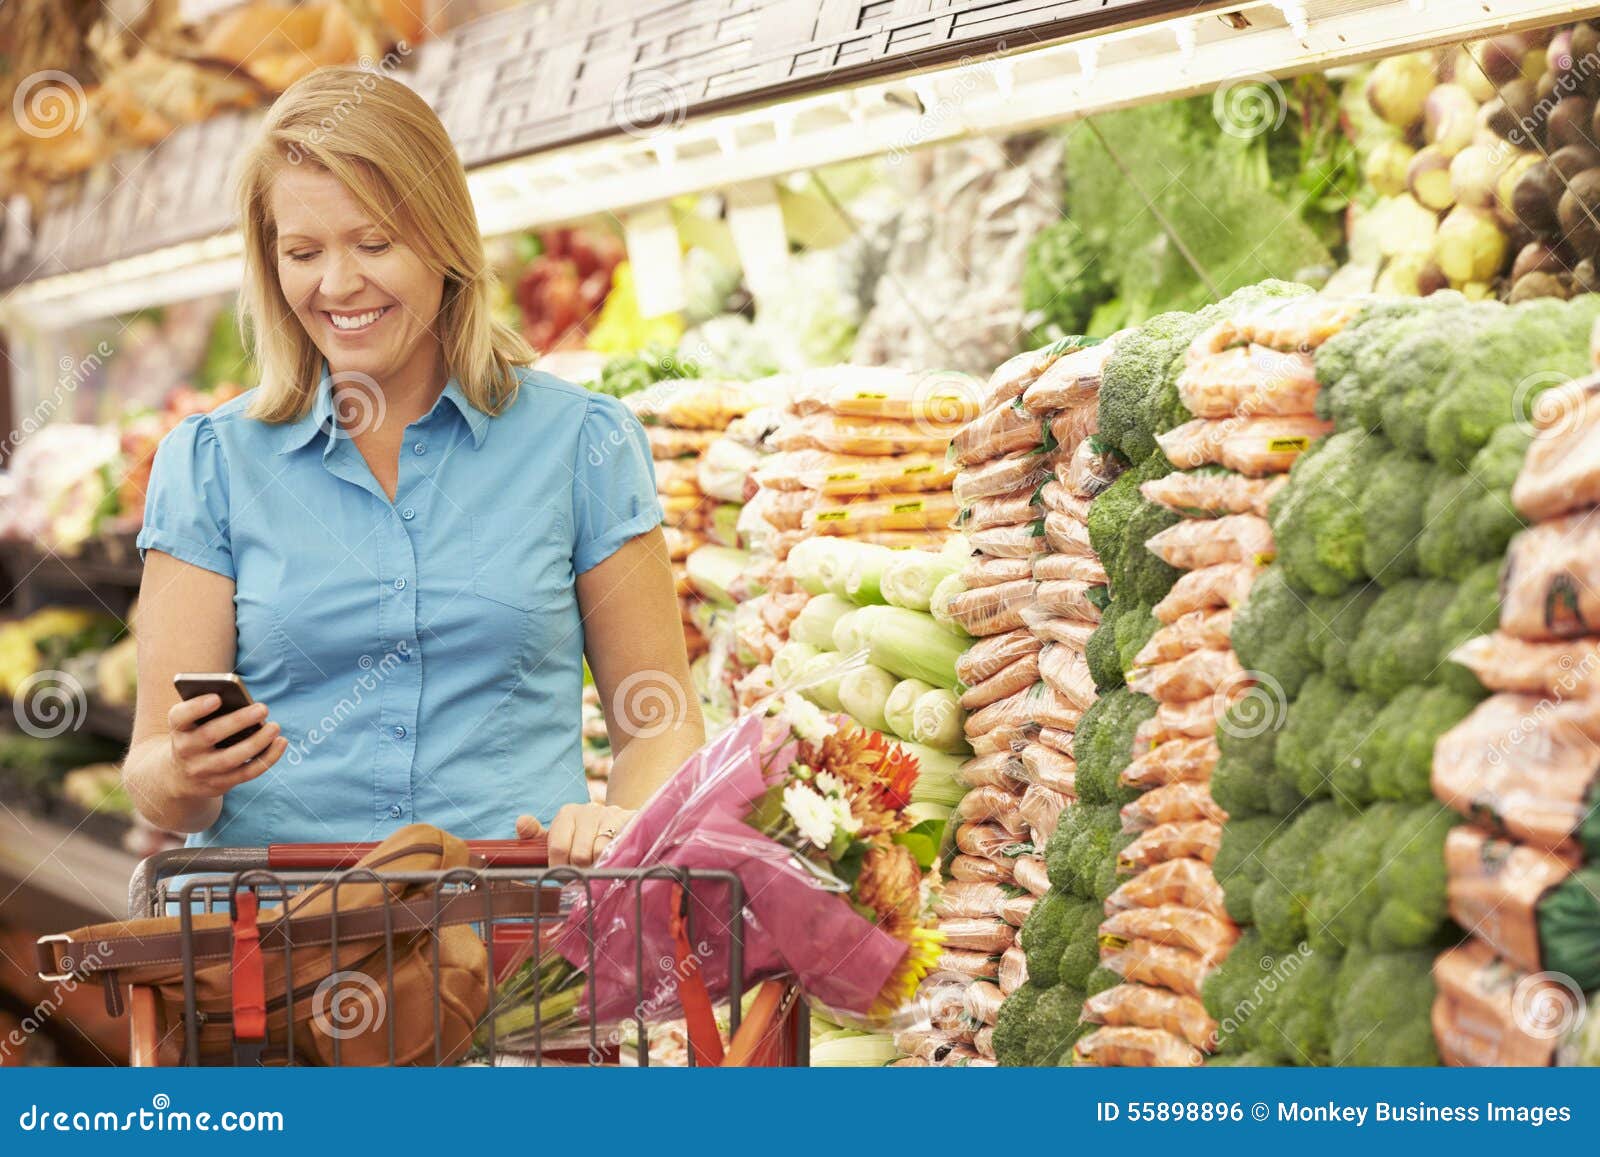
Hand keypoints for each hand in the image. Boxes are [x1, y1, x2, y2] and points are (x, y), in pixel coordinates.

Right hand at [166, 694, 286, 801]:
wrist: (181, 776)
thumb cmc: (197, 736)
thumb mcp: (195, 723)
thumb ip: (213, 711)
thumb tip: (246, 703)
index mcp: (179, 728)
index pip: (180, 716)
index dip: (197, 707)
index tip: (217, 698)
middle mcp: (185, 750)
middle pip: (210, 735)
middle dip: (238, 721)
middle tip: (263, 708)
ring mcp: (202, 770)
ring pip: (231, 757)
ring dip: (257, 741)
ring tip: (275, 726)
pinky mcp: (220, 784)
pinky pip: (247, 772)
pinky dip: (267, 758)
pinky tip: (281, 742)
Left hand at [516, 803, 635, 867]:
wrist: (617, 822)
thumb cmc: (581, 835)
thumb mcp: (557, 835)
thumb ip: (534, 835)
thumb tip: (521, 822)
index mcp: (567, 813)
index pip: (558, 848)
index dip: (560, 867)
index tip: (563, 874)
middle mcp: (588, 810)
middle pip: (579, 855)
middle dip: (579, 871)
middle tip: (582, 874)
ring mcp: (610, 815)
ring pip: (599, 854)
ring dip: (597, 868)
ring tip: (597, 868)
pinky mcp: (629, 822)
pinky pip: (618, 849)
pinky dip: (614, 861)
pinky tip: (612, 862)